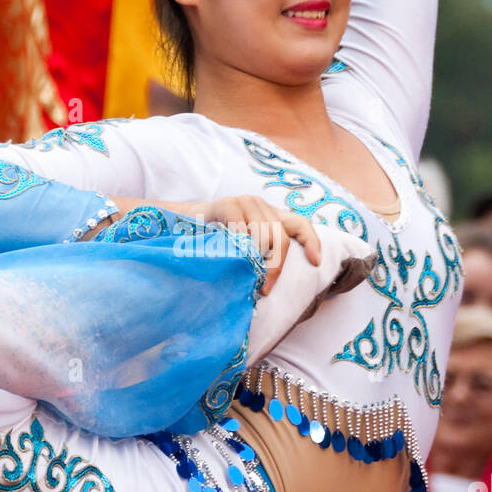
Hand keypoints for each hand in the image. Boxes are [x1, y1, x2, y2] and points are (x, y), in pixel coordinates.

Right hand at [171, 195, 321, 295]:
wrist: (175, 228)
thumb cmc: (209, 246)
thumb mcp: (240, 252)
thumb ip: (257, 258)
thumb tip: (271, 288)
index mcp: (268, 216)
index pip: (299, 224)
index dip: (311, 242)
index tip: (316, 262)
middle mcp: (259, 205)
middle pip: (281, 236)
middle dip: (277, 265)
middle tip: (265, 288)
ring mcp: (243, 202)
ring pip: (265, 233)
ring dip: (259, 259)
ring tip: (250, 278)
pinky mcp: (226, 203)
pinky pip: (242, 227)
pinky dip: (242, 244)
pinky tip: (236, 257)